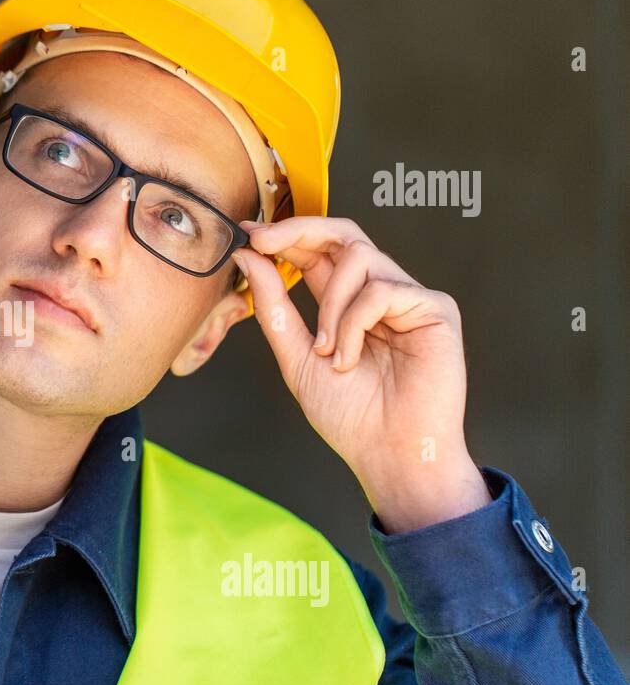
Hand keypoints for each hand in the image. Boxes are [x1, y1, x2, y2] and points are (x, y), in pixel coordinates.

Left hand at [231, 216, 490, 533]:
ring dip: (329, 306)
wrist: (387, 454)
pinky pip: (381, 291)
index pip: (319, 251)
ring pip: (359, 258)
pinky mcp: (436, 309)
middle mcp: (380, 292)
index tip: (249, 234)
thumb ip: (274, 306)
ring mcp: (409, 298)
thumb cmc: (349, 415)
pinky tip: (348, 359)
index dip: (286, 235)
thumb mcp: (296, 356)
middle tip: (263, 241)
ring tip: (327, 352)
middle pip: (344, 234)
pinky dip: (353, 324)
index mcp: (347, 303)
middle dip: (299, 230)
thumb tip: (248, 255)